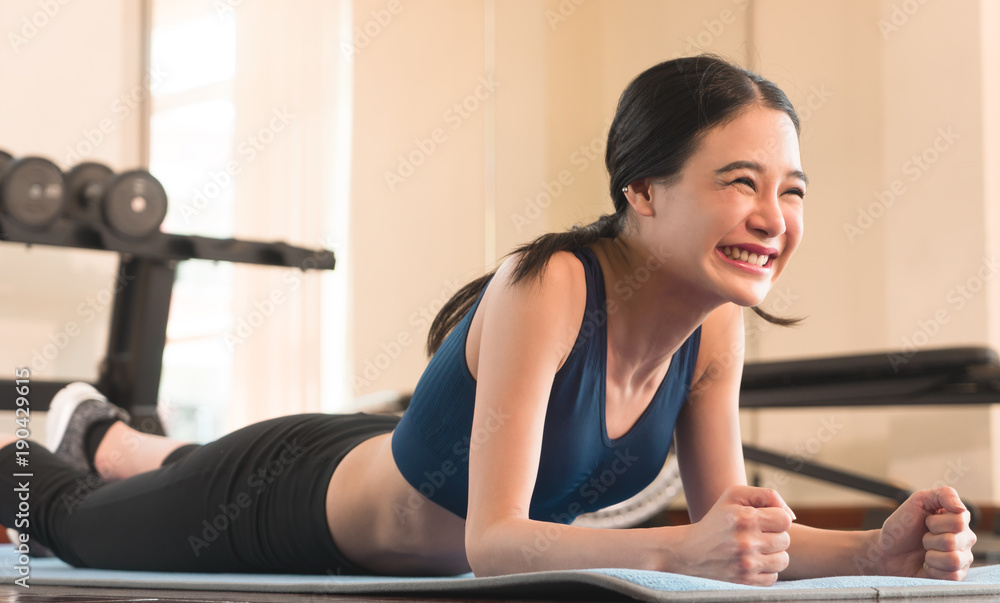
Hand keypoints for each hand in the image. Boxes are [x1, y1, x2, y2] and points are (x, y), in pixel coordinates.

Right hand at [673, 485, 794, 585]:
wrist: (690, 551)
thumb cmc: (716, 520)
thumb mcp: (734, 496)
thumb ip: (766, 495)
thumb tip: (792, 516)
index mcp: (744, 518)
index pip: (784, 520)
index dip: (776, 518)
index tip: (764, 520)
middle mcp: (746, 542)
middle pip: (785, 540)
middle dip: (773, 536)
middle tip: (757, 534)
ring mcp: (746, 564)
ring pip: (783, 560)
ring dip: (773, 554)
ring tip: (756, 548)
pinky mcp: (746, 581)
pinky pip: (773, 577)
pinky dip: (765, 570)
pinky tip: (751, 561)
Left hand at [864, 487, 975, 579]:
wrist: (887, 552)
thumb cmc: (901, 527)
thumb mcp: (917, 501)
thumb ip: (943, 495)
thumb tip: (961, 508)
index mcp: (959, 519)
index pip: (959, 521)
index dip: (935, 523)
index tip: (925, 522)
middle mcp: (965, 538)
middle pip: (953, 541)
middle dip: (929, 539)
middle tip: (922, 538)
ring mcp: (963, 558)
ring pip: (954, 559)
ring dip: (931, 556)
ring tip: (925, 552)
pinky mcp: (957, 576)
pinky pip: (952, 576)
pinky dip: (933, 570)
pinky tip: (928, 565)